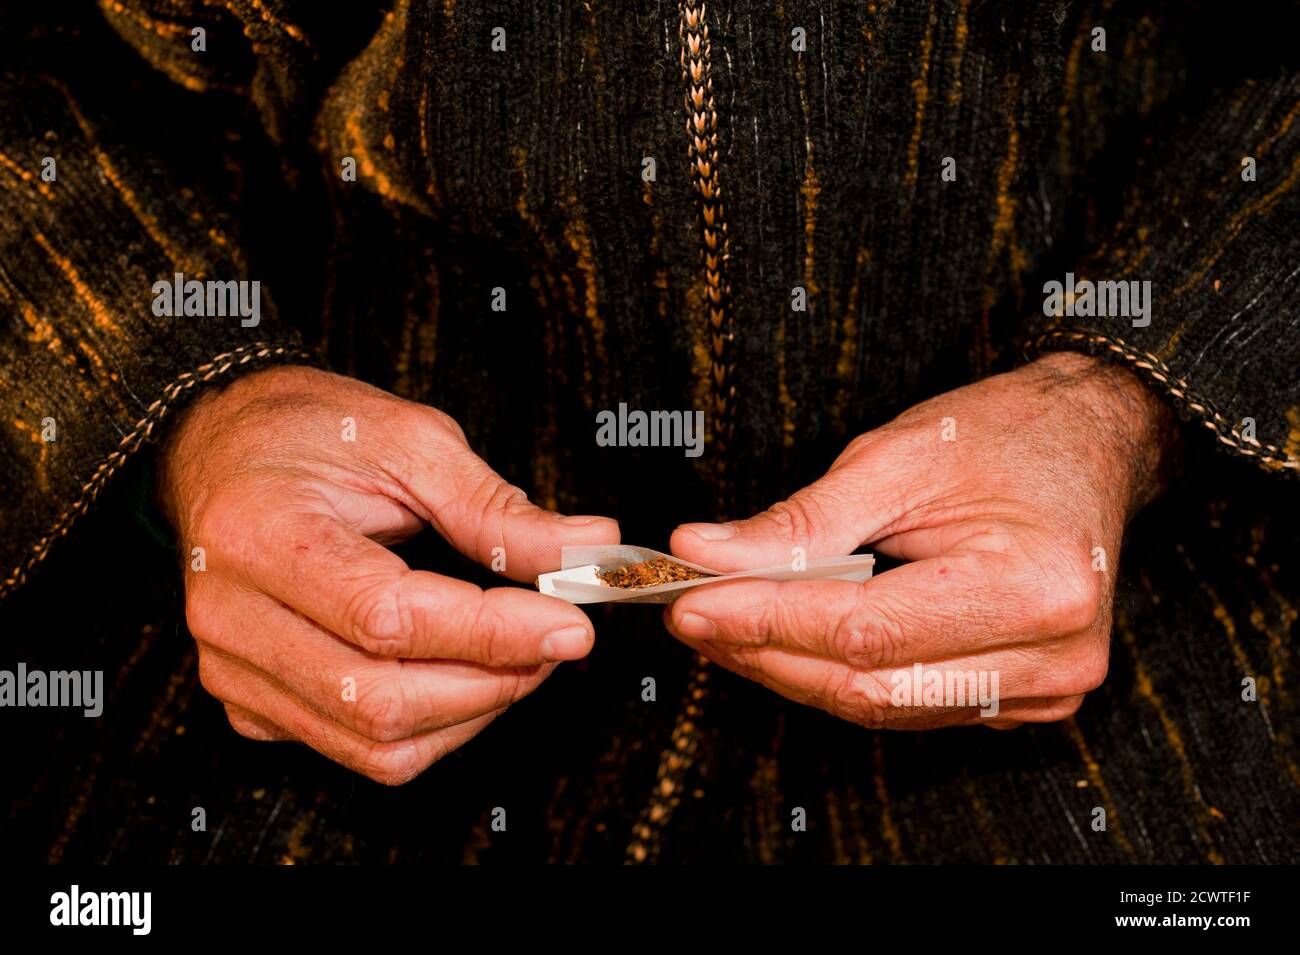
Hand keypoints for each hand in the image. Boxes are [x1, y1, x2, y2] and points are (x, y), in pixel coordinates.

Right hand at [160, 365, 618, 782]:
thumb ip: (497, 508)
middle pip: (381, 699)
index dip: (492, 632)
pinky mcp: (248, 701)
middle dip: (494, 681)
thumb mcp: (411, 441)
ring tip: (519, 656)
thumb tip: (588, 548)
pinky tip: (461, 675)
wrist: (222, 448)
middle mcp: (231, 615)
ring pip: (374, 744)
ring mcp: (232, 668)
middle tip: (556, 640)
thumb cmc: (311, 433)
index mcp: (261, 533)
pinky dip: (430, 728)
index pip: (387, 617)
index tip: (571, 623)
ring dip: (471, 712)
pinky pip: (354, 749)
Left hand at [665, 352, 1176, 729]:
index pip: (866, 630)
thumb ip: (801, 522)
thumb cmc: (1005, 436)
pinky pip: (906, 705)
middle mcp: (1052, 656)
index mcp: (1034, 586)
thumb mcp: (897, 458)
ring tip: (725, 626)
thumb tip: (707, 554)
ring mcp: (1043, 688)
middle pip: (869, 684)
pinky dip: (839, 676)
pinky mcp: (1023, 698)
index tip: (693, 601)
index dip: (767, 621)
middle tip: (693, 616)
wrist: (1086, 443)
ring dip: (792, 670)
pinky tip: (786, 643)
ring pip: (880, 707)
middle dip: (766, 652)